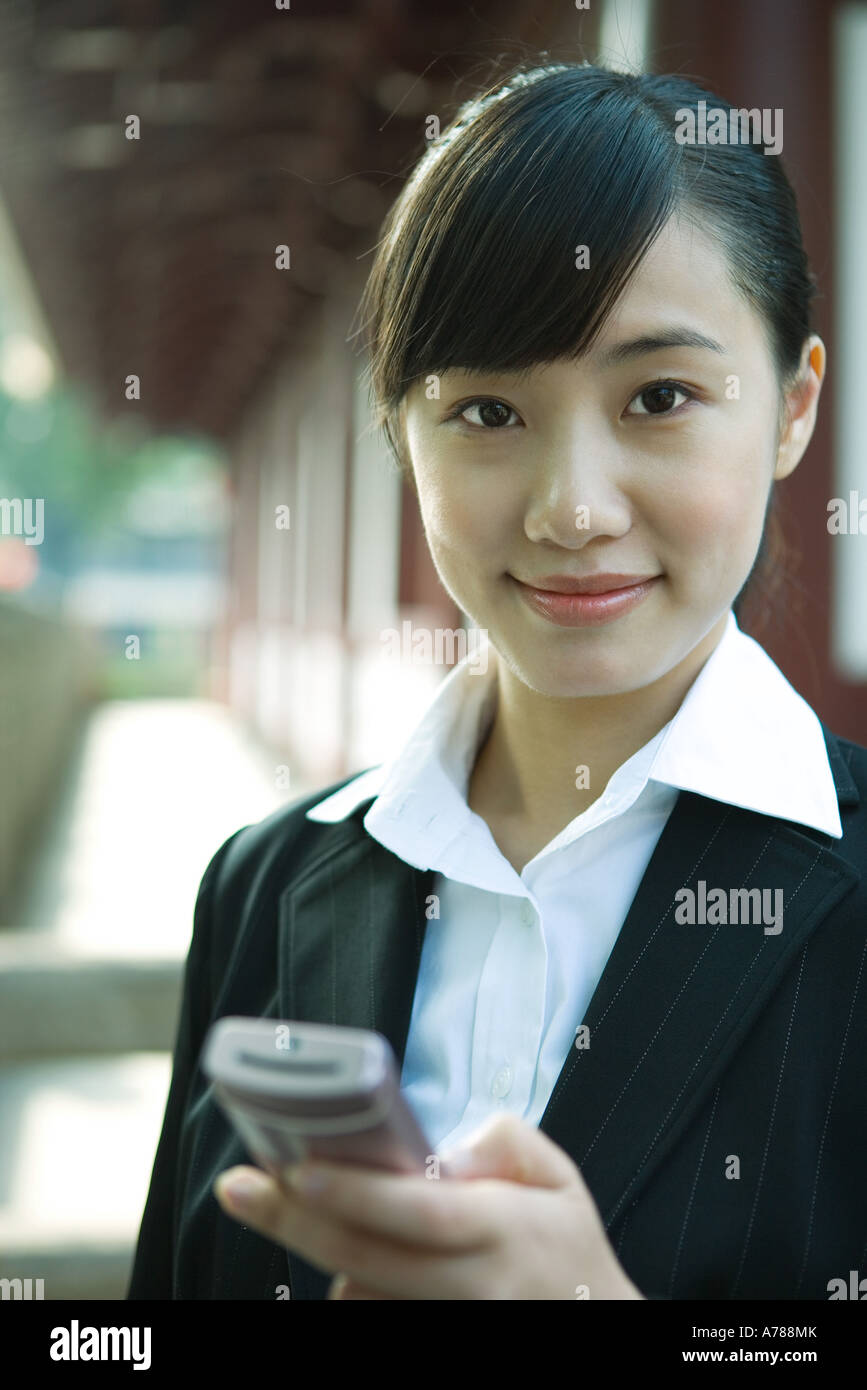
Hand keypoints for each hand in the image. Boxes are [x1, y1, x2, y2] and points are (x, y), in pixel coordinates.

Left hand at [213, 1113, 644, 1299]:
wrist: (596, 1332)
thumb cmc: (569, 1249)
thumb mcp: (560, 1178)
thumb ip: (505, 1143)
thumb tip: (441, 1152)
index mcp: (501, 1230)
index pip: (417, 1212)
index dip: (355, 1192)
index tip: (298, 1166)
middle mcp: (469, 1286)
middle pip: (364, 1259)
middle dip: (292, 1220)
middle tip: (238, 1187)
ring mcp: (447, 1323)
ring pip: (357, 1298)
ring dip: (322, 1255)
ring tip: (300, 1209)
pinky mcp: (433, 1340)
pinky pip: (371, 1318)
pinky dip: (348, 1290)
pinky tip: (343, 1259)